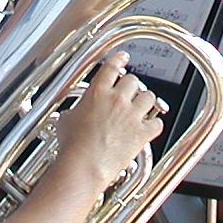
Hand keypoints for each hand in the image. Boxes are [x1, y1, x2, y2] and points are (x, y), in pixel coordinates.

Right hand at [55, 51, 163, 192]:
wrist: (84, 165)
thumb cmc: (72, 146)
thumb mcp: (65, 122)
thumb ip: (72, 113)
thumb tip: (69, 116)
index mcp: (97, 92)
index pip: (111, 67)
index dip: (119, 59)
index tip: (123, 57)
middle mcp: (117, 99)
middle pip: (133, 80)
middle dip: (132, 86)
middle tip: (129, 92)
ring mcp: (131, 115)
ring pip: (149, 97)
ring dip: (145, 101)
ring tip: (141, 107)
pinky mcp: (142, 133)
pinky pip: (157, 123)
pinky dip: (154, 125)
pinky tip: (149, 127)